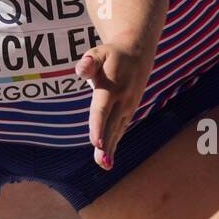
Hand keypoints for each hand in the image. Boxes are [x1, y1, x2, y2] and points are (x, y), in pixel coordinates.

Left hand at [76, 42, 154, 170]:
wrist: (137, 53)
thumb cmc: (111, 55)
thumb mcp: (99, 53)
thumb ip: (89, 62)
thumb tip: (81, 70)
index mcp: (111, 88)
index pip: (102, 110)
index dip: (98, 127)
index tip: (96, 143)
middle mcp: (122, 100)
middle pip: (111, 125)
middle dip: (107, 145)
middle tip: (103, 163)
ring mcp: (128, 106)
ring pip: (117, 130)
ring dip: (112, 148)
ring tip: (105, 165)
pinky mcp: (129, 110)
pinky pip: (120, 128)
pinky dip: (115, 142)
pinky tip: (108, 157)